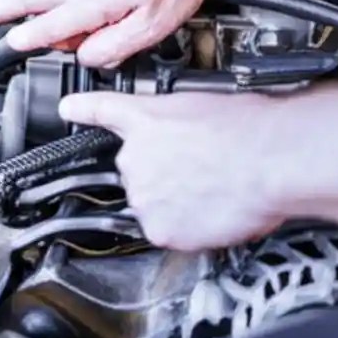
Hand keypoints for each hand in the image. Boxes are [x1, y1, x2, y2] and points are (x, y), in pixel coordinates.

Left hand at [59, 90, 287, 249]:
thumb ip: (181, 123)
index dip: (82, 111)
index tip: (68, 110)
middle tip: (202, 170)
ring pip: (154, 204)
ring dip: (176, 202)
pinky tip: (214, 210)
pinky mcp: (160, 231)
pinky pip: (170, 232)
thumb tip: (187, 134)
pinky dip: (189, 228)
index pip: (102, 111)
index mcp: (146, 120)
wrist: (269, 160)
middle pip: (139, 171)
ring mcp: (143, 197)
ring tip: (213, 190)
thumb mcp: (207, 105)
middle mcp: (134, 158)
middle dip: (164, 174)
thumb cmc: (250, 129)